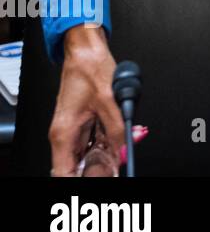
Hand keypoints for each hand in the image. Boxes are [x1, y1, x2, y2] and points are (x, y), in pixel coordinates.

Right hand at [49, 25, 124, 176]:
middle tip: (119, 162)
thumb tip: (125, 151)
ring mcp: (75, 128)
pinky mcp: (84, 121)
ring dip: (108, 152)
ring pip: (90, 153)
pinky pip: (96, 139)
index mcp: (63, 133)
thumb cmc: (90, 68)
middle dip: (100, 166)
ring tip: (124, 146)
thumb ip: (118, 128)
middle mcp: (66, 133)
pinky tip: (122, 136)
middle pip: (79, 165)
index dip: (82, 180)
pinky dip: (109, 140)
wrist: (88, 51)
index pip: (64, 173)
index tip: (103, 177)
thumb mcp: (109, 100)